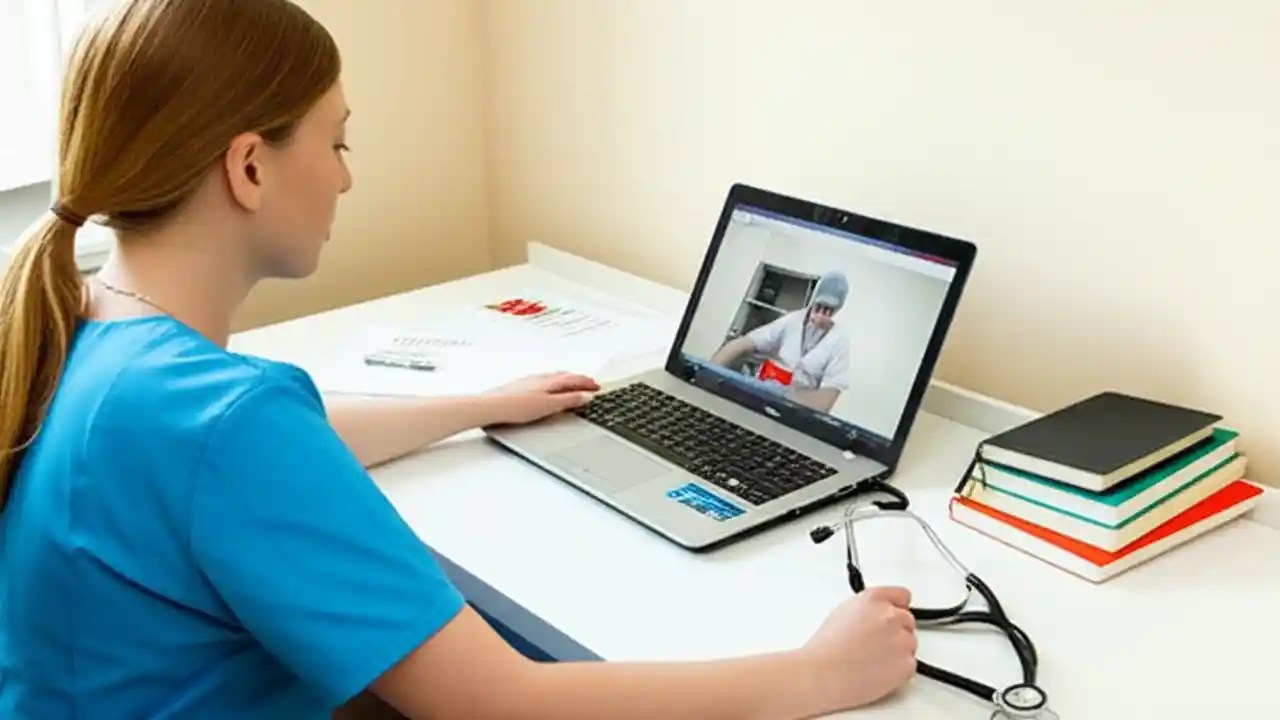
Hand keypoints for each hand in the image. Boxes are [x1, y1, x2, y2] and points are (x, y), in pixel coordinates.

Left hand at [485, 372, 600, 425]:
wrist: (491, 406)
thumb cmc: (517, 406)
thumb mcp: (549, 406)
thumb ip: (568, 400)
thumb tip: (585, 396)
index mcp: (551, 381)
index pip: (575, 379)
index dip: (588, 383)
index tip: (598, 387)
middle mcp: (542, 377)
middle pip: (566, 375)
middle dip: (580, 379)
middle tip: (590, 384)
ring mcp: (530, 381)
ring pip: (554, 377)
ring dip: (567, 380)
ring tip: (573, 385)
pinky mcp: (521, 386)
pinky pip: (544, 381)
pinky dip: (554, 383)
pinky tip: (549, 390)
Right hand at [800, 587, 917, 712]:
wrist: (825, 674)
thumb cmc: (826, 648)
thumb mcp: (842, 612)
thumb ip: (867, 609)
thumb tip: (874, 616)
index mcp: (874, 599)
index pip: (902, 595)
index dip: (896, 607)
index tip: (895, 613)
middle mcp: (892, 616)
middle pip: (907, 620)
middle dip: (896, 631)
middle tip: (875, 644)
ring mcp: (903, 640)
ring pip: (910, 643)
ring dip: (898, 650)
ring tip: (871, 659)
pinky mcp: (908, 664)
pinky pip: (911, 665)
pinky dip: (899, 670)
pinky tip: (877, 671)